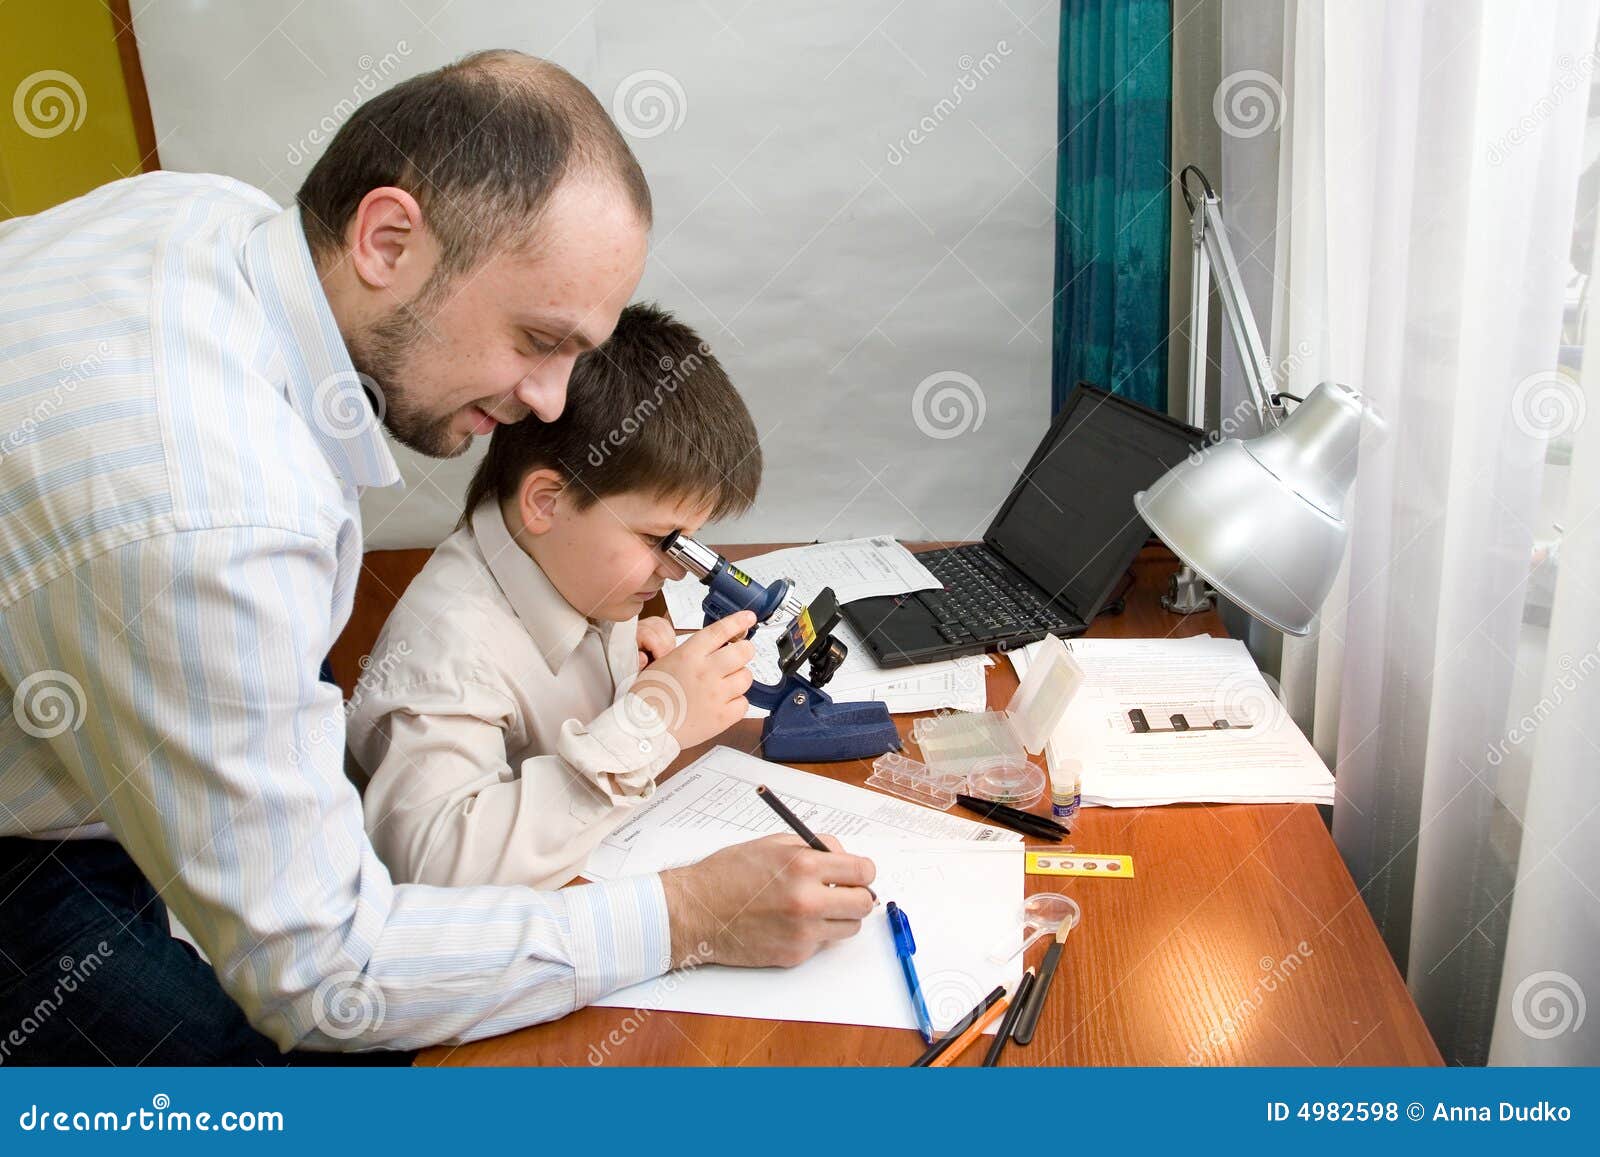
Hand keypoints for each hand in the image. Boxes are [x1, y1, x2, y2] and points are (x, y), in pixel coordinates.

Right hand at [626, 611, 755, 748]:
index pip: (721, 631)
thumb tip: (715, 648)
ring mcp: (716, 695)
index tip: (748, 618)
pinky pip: (744, 704)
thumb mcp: (665, 662)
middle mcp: (706, 671)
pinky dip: (736, 704)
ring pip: (746, 677)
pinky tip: (722, 704)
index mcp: (689, 655)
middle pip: (743, 652)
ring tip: (724, 686)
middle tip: (738, 657)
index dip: (738, 622)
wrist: (644, 727)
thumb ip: (692, 654)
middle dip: (744, 651)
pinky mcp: (722, 717)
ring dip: (739, 679)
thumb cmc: (649, 696)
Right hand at [660, 833, 876, 967]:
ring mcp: (802, 932)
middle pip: (864, 904)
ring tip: (814, 908)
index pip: (863, 871)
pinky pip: (822, 943)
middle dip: (857, 896)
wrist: (695, 912)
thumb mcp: (772, 845)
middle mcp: (808, 901)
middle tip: (843, 892)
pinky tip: (789, 923)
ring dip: (839, 917)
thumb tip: (844, 858)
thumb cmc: (727, 875)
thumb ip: (813, 848)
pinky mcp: (794, 955)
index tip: (858, 873)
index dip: (863, 871)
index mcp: (803, 865)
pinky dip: (814, 934)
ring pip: (849, 928)